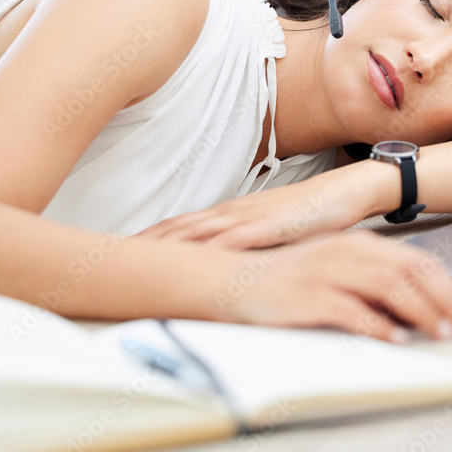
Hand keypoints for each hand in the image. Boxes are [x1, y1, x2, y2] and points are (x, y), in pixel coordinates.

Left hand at [136, 161, 395, 248]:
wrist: (347, 190)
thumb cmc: (313, 212)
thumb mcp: (271, 231)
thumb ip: (246, 243)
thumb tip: (221, 261)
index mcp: (231, 214)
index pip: (180, 226)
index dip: (149, 238)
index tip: (116, 250)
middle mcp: (233, 213)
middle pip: (178, 228)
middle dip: (143, 244)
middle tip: (104, 258)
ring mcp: (250, 218)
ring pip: (197, 233)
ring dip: (164, 247)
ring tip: (133, 260)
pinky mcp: (271, 226)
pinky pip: (235, 241)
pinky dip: (209, 251)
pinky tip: (191, 262)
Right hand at [206, 230, 451, 343]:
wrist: (231, 279)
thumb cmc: (287, 279)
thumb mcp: (335, 269)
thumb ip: (372, 280)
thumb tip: (415, 305)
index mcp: (358, 244)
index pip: (417, 260)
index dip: (449, 287)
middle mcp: (346, 252)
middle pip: (410, 271)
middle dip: (446, 300)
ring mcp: (328, 272)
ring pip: (388, 287)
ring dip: (421, 312)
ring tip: (441, 333)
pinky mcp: (309, 296)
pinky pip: (352, 310)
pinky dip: (378, 325)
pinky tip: (395, 338)